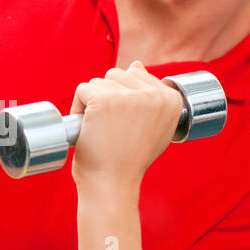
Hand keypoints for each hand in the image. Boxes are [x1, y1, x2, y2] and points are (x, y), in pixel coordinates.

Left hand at [68, 61, 185, 189]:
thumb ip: (151, 98)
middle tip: (110, 128)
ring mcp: (129, 97)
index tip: (125, 125)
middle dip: (108, 97)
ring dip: (92, 103)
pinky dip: (77, 108)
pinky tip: (86, 128)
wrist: (112, 185)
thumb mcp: (153, 128)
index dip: (124, 98)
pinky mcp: (104, 100)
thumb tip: (136, 65)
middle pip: (118, 74)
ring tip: (100, 130)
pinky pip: (83, 90)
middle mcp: (154, 95)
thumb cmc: (128, 160)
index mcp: (172, 100)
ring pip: (99, 82)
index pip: (138, 75)